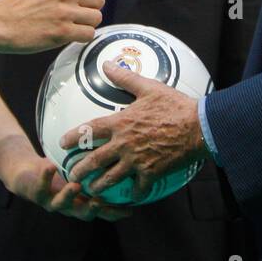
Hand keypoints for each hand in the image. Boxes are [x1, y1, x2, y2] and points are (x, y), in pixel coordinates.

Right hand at [0, 0, 103, 53]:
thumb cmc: (17, 6)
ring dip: (87, 24)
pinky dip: (82, 37)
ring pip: (96, 18)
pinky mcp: (62, 32)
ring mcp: (64, 12)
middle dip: (92, 9)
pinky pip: (88, 34)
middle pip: (99, 0)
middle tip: (80, 16)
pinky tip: (70, 36)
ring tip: (74, 27)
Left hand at [4, 151, 129, 221]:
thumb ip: (99, 170)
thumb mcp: (81, 173)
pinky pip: (41, 185)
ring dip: (68, 196)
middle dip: (94, 210)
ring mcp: (52, 202)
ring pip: (61, 204)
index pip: (103, 212)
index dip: (115, 213)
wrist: (28, 173)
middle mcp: (69, 206)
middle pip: (84, 214)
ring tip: (76, 185)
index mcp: (82, 202)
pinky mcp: (36, 193)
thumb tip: (124, 156)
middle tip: (102, 202)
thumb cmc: (59, 172)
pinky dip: (45, 177)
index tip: (130, 210)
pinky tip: (51, 166)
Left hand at [59, 63, 207, 200]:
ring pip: (111, 178)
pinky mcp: (151, 172)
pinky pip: (137, 187)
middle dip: (80, 170)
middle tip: (72, 176)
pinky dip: (132, 193)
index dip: (73, 137)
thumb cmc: (174, 105)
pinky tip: (130, 196)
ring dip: (98, 185)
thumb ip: (125, 78)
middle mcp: (124, 144)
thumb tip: (106, 64)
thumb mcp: (148, 87)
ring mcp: (136, 161)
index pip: (89, 130)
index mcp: (120, 123)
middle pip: (94, 160)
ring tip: (91, 190)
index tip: (63, 143)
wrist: (198, 127)